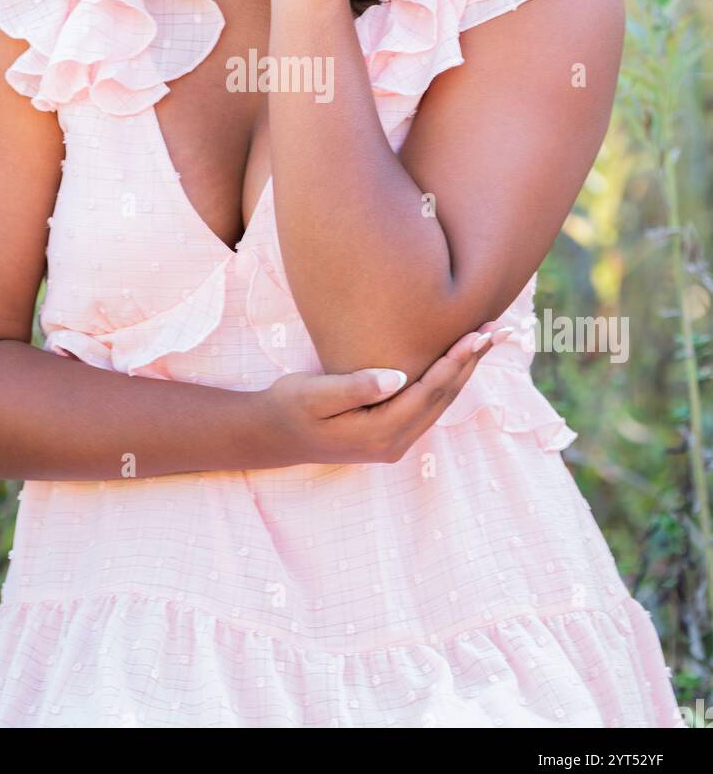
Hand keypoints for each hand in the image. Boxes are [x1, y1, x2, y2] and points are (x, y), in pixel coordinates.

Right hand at [256, 322, 511, 466]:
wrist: (271, 435)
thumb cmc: (290, 406)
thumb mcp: (314, 394)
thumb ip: (355, 387)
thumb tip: (398, 377)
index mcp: (380, 433)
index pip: (430, 391)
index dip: (457, 360)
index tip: (479, 333)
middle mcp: (395, 443)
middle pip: (445, 397)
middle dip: (472, 362)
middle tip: (500, 330)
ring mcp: (395, 441)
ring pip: (441, 401)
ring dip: (465, 369)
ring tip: (487, 339)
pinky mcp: (391, 432)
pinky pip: (429, 402)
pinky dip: (448, 378)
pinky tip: (458, 358)